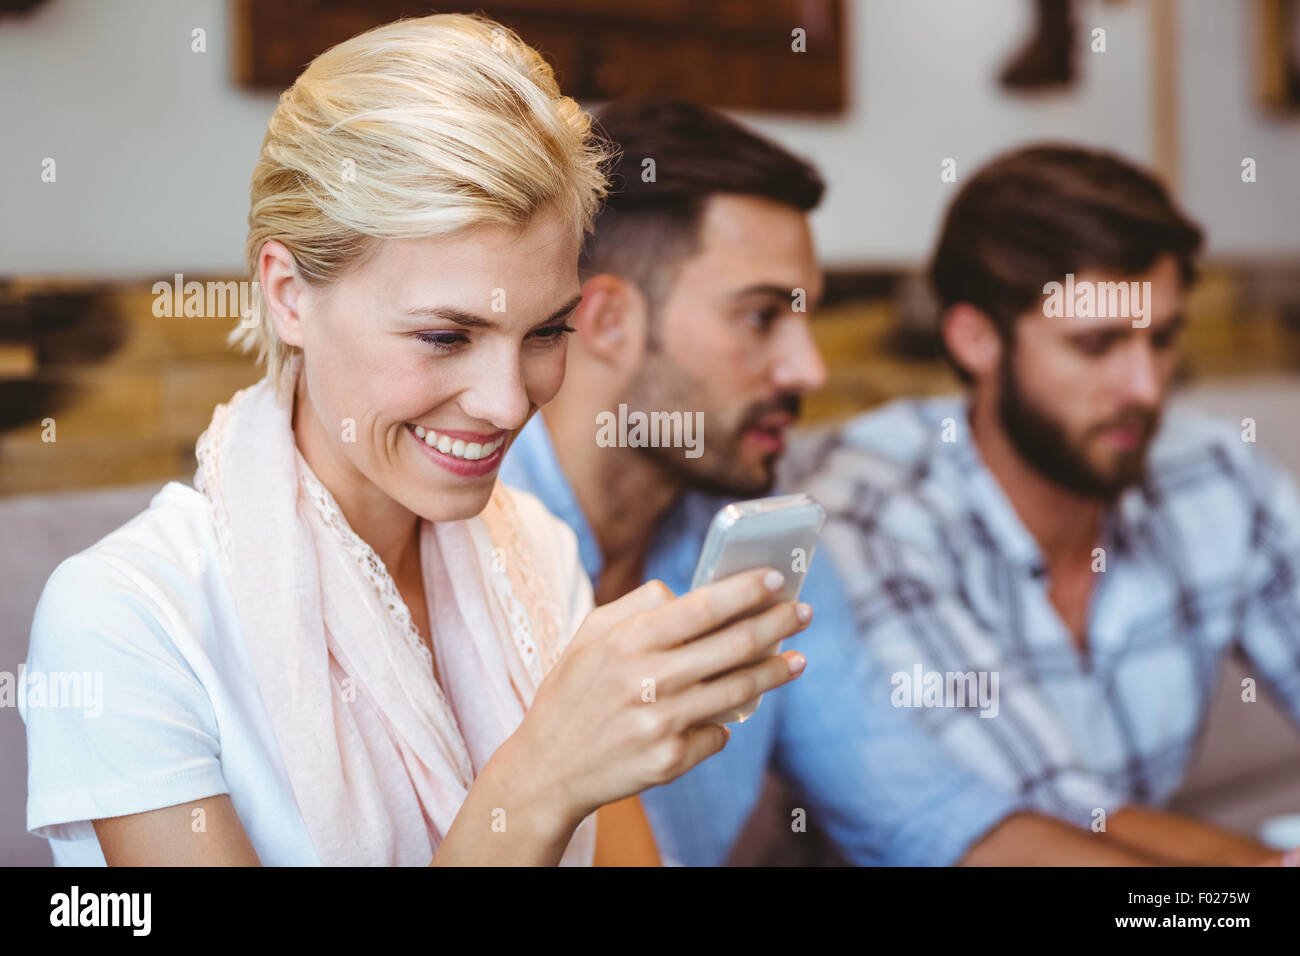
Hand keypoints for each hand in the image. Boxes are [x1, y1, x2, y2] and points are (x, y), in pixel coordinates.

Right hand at [501, 567, 810, 832]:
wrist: (547, 768)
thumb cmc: (573, 692)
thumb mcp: (589, 636)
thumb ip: (637, 606)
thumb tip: (690, 592)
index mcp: (627, 641)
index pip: (702, 606)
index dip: (746, 590)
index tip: (778, 579)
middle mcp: (646, 680)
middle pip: (732, 645)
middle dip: (777, 625)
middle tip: (802, 614)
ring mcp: (660, 723)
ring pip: (738, 690)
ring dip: (775, 672)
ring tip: (796, 660)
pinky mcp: (669, 760)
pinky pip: (718, 733)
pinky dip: (726, 721)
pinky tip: (733, 711)